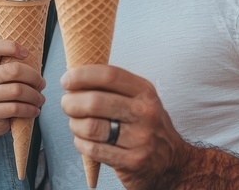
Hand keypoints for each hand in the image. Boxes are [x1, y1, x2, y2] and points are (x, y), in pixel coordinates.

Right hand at [0, 40, 45, 137]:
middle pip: (13, 70)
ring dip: (34, 96)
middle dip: (34, 77)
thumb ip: (13, 64)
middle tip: (42, 84)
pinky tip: (34, 110)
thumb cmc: (2, 88)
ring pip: (17, 91)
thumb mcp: (2, 72)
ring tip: (40, 99)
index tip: (27, 53)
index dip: (12, 47)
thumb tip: (38, 64)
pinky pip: (15, 108)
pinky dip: (29, 110)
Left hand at [61, 65, 194, 189]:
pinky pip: (94, 149)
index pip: (109, 76)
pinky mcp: (133, 162)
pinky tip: (83, 141)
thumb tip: (74, 80)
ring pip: (91, 127)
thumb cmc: (146, 126)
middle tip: (67, 104)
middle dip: (71, 102)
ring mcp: (141, 139)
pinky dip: (81, 144)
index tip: (66, 80)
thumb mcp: (139, 100)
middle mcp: (145, 113)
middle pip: (95, 102)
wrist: (172, 162)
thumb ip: (112, 89)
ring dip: (75, 125)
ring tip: (75, 124)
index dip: (82, 75)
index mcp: (145, 92)